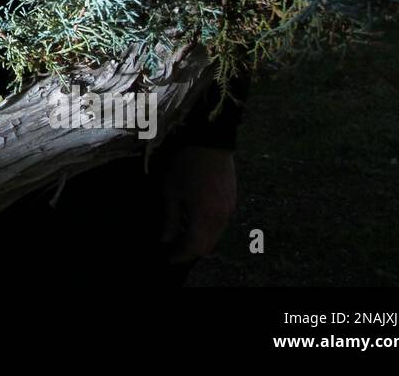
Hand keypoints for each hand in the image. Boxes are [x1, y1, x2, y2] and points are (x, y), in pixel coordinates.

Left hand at [158, 145, 236, 263]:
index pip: (194, 248)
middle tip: (173, 248)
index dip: (180, 255)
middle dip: (190, 250)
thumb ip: (169, 219)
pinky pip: (220, 223)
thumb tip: (166, 240)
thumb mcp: (171, 192)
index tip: (167, 258)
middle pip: (207, 246)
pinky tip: (192, 219)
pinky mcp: (232, 200)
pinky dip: (207, 228)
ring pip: (215, 236)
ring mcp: (229, 209)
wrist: (210, 141)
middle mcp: (221, 218)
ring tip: (180, 234)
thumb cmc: (186, 164)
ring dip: (199, 239)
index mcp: (205, 217)